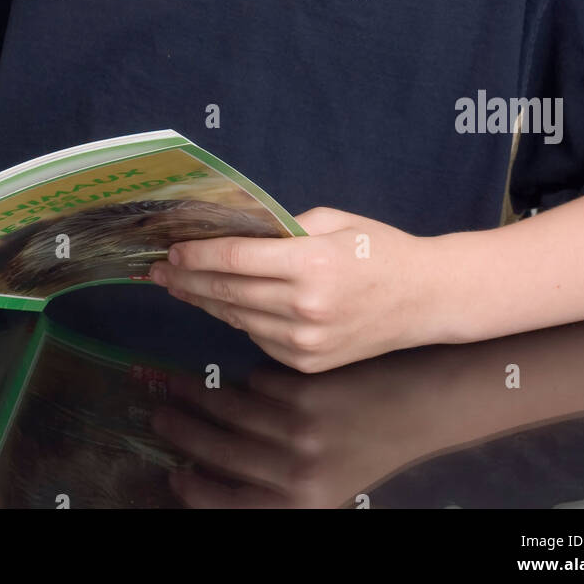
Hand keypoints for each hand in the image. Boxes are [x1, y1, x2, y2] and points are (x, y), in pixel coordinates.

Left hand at [148, 206, 442, 372]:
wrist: (425, 299)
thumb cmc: (380, 250)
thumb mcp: (334, 221)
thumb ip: (285, 228)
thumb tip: (235, 233)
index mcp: (311, 264)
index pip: (237, 258)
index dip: (198, 253)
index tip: (172, 247)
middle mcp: (305, 307)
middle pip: (228, 291)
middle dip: (187, 278)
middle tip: (158, 268)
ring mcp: (306, 340)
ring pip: (237, 318)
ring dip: (204, 300)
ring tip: (179, 285)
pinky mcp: (308, 362)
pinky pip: (258, 338)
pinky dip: (237, 319)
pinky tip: (221, 303)